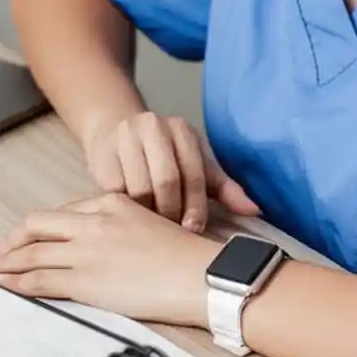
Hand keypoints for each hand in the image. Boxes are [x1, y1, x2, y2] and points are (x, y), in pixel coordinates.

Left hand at [0, 193, 221, 326]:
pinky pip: (40, 278)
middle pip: (38, 224)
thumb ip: (125, 224)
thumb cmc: (186, 256)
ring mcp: (87, 250)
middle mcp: (94, 222)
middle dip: (12, 238)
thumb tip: (108, 241)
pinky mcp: (85, 279)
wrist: (200, 275)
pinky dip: (18, 280)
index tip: (29, 234)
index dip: (42, 226)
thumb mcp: (152, 223)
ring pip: (32, 252)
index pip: (65, 211)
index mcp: (112, 203)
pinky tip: (7, 282)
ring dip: (6, 260)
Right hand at [81, 112, 259, 231]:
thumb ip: (224, 189)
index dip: (195, 206)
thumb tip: (255, 211)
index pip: (194, 173)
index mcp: (181, 129)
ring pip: (138, 188)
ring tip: (150, 226)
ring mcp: (124, 137)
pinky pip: (114, 192)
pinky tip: (127, 217)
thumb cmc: (163, 156)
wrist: (114, 130)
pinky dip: (123, 209)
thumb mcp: (195, 167)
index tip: (192, 229)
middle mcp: (153, 126)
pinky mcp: (100, 153)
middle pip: (166, 180)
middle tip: (171, 231)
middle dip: (171, 211)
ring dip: (147, 213)